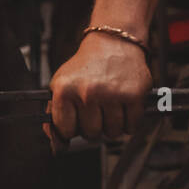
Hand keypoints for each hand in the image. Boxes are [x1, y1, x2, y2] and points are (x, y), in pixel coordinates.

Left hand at [44, 31, 150, 152]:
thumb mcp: (61, 84)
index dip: (72, 127)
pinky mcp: (134, 95)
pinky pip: (131, 127)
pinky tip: (123, 107)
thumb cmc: (87, 67)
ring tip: (109, 106)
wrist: (113, 43)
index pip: (66, 131)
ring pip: (112, 133)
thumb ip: (54, 114)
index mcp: (65, 90)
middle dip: (94, 126)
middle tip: (95, 109)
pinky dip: (129, 122)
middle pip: (91, 134)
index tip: (76, 119)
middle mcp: (88, 92)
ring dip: (112, 125)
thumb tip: (56, 145)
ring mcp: (112, 94)